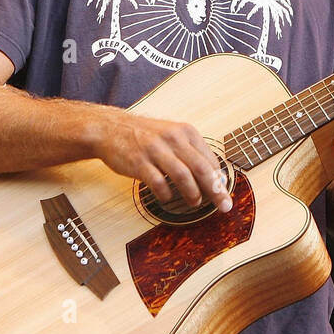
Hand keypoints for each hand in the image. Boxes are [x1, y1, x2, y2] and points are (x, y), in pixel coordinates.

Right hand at [96, 113, 231, 211]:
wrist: (110, 128)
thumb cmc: (144, 135)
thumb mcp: (172, 134)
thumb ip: (190, 152)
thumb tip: (212, 176)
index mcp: (185, 132)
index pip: (210, 159)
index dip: (219, 179)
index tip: (223, 192)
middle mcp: (173, 138)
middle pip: (201, 168)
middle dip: (216, 190)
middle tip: (223, 205)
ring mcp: (156, 150)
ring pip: (183, 176)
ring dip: (192, 193)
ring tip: (194, 203)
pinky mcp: (139, 162)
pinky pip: (158, 183)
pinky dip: (166, 194)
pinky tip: (166, 198)